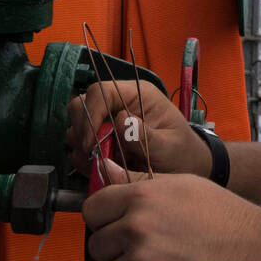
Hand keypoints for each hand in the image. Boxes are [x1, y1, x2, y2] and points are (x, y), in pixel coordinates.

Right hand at [65, 79, 210, 178]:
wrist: (184, 170)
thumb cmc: (182, 154)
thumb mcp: (170, 147)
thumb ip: (147, 136)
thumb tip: (122, 120)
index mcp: (138, 95)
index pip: (102, 91)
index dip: (91, 113)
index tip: (91, 142)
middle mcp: (119, 105)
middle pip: (81, 105)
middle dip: (82, 131)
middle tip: (94, 156)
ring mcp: (107, 123)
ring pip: (76, 127)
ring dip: (82, 148)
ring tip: (103, 166)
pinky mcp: (100, 141)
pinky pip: (79, 147)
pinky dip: (84, 161)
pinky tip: (102, 170)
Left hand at [83, 160, 260, 260]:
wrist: (256, 254)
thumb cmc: (224, 218)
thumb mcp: (183, 186)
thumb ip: (139, 180)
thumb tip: (103, 169)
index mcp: (142, 197)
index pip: (92, 209)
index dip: (104, 218)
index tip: (115, 225)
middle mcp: (138, 228)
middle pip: (98, 245)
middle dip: (116, 250)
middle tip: (146, 248)